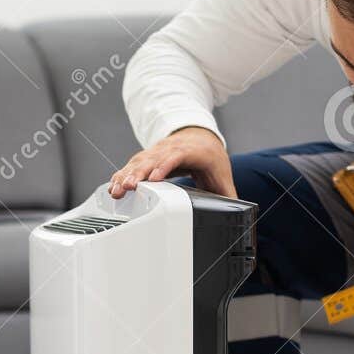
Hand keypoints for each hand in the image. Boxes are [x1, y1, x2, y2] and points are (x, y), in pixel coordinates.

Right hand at [108, 126, 233, 198]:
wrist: (200, 137)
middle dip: (140, 173)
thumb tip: (239, 217)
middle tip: (128, 187)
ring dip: (127, 175)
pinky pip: (133, 164)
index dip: (166, 165)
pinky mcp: (148, 157)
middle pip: (154, 159)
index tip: (155, 178)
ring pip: (141, 161)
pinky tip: (113, 186)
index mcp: (195, 152)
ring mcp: (158, 151)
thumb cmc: (210, 158)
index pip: (178, 156)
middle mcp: (173, 149)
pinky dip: (123, 174)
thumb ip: (228, 197)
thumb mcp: (222, 177)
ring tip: (117, 189)